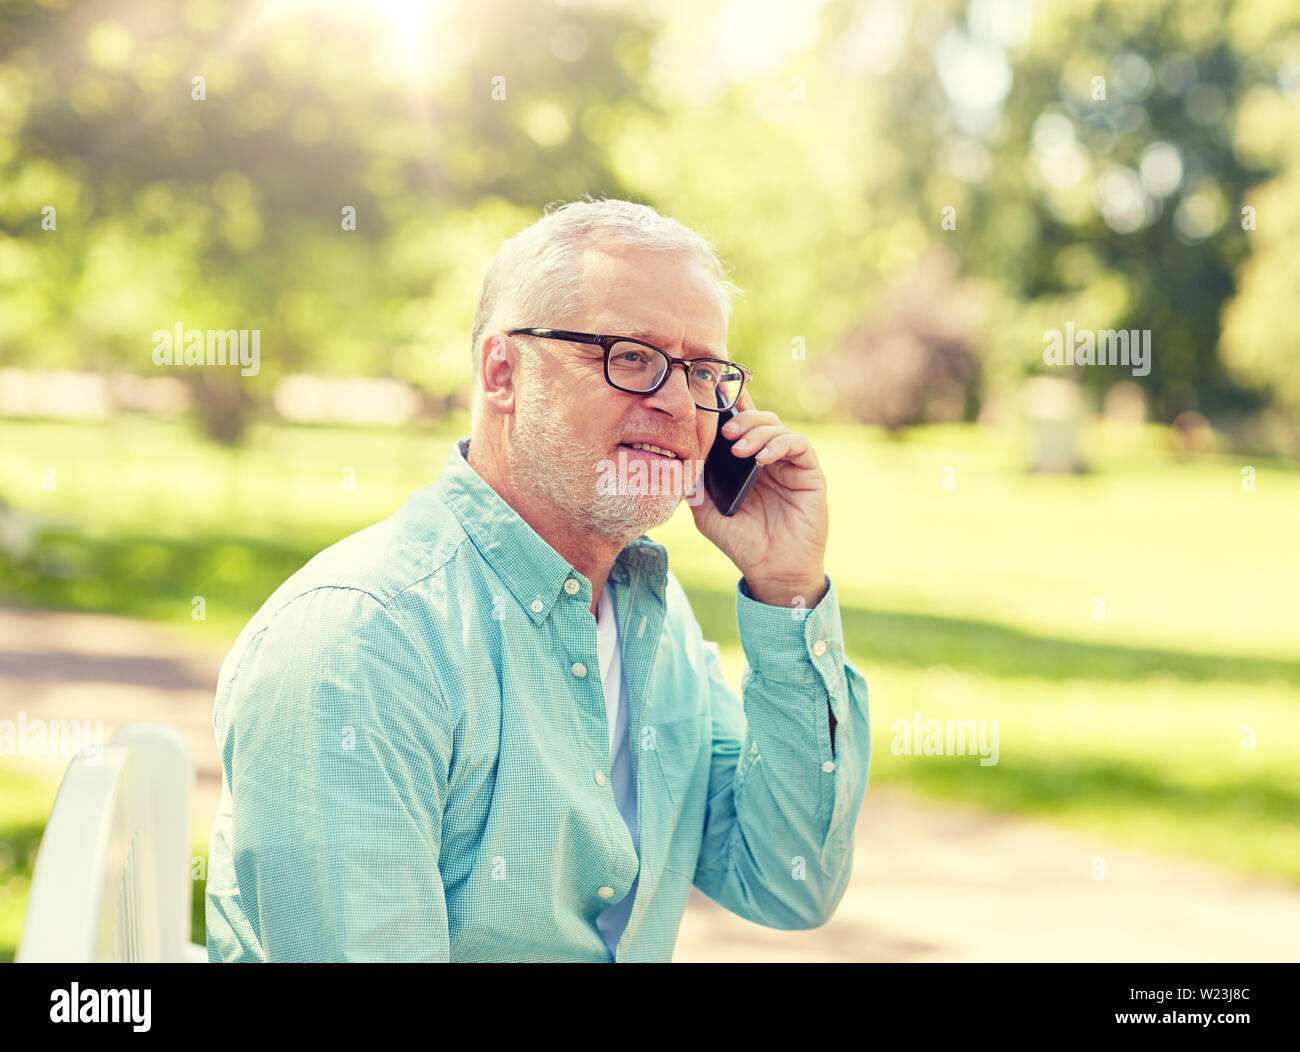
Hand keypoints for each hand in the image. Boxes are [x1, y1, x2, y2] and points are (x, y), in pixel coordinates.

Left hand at [688, 389, 828, 608]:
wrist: (772, 571)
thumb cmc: (742, 544)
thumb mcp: (707, 513)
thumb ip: (695, 485)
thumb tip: (683, 455)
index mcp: (746, 465)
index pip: (741, 426)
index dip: (731, 407)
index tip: (713, 400)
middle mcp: (770, 460)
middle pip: (760, 419)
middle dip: (742, 418)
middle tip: (725, 432)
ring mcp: (791, 465)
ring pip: (778, 427)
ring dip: (757, 432)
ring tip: (739, 451)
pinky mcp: (810, 474)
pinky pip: (799, 445)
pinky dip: (779, 444)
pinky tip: (762, 458)